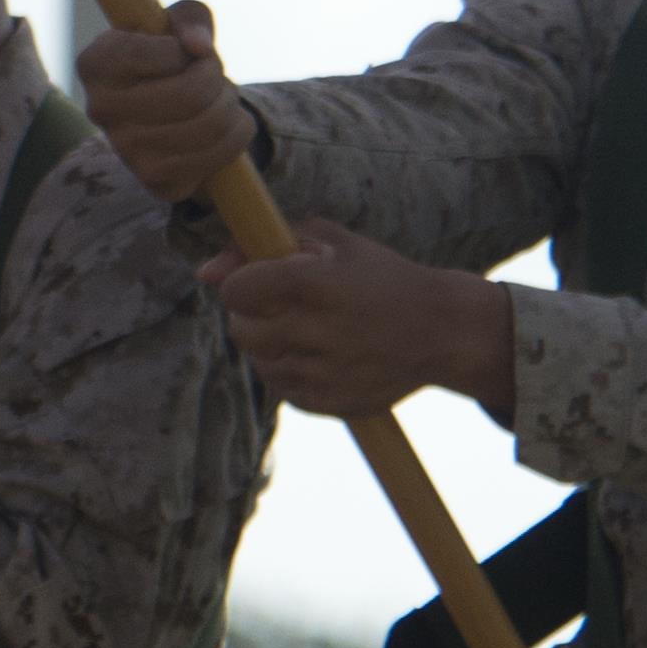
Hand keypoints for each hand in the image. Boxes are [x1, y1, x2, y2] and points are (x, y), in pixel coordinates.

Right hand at [80, 1, 257, 207]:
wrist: (172, 113)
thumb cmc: (172, 57)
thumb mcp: (179, 24)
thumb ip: (191, 19)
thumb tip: (198, 47)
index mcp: (94, 63)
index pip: (143, 53)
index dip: (179, 50)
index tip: (183, 51)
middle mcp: (99, 110)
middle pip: (190, 93)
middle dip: (217, 78)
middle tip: (214, 75)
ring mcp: (125, 150)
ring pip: (209, 125)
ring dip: (231, 105)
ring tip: (223, 97)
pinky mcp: (155, 180)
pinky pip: (217, 155)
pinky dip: (237, 134)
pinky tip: (226, 125)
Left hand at [210, 232, 523, 432]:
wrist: (441, 330)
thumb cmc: (379, 277)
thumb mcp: (331, 244)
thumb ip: (263, 247)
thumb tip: (204, 271)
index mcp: (316, 283)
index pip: (236, 291)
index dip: (242, 283)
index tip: (261, 280)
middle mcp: (320, 330)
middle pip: (241, 329)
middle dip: (252, 314)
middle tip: (283, 306)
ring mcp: (325, 372)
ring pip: (257, 360)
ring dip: (268, 343)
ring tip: (303, 329)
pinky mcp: (330, 403)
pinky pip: (280, 388)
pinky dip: (287, 370)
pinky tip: (316, 354)